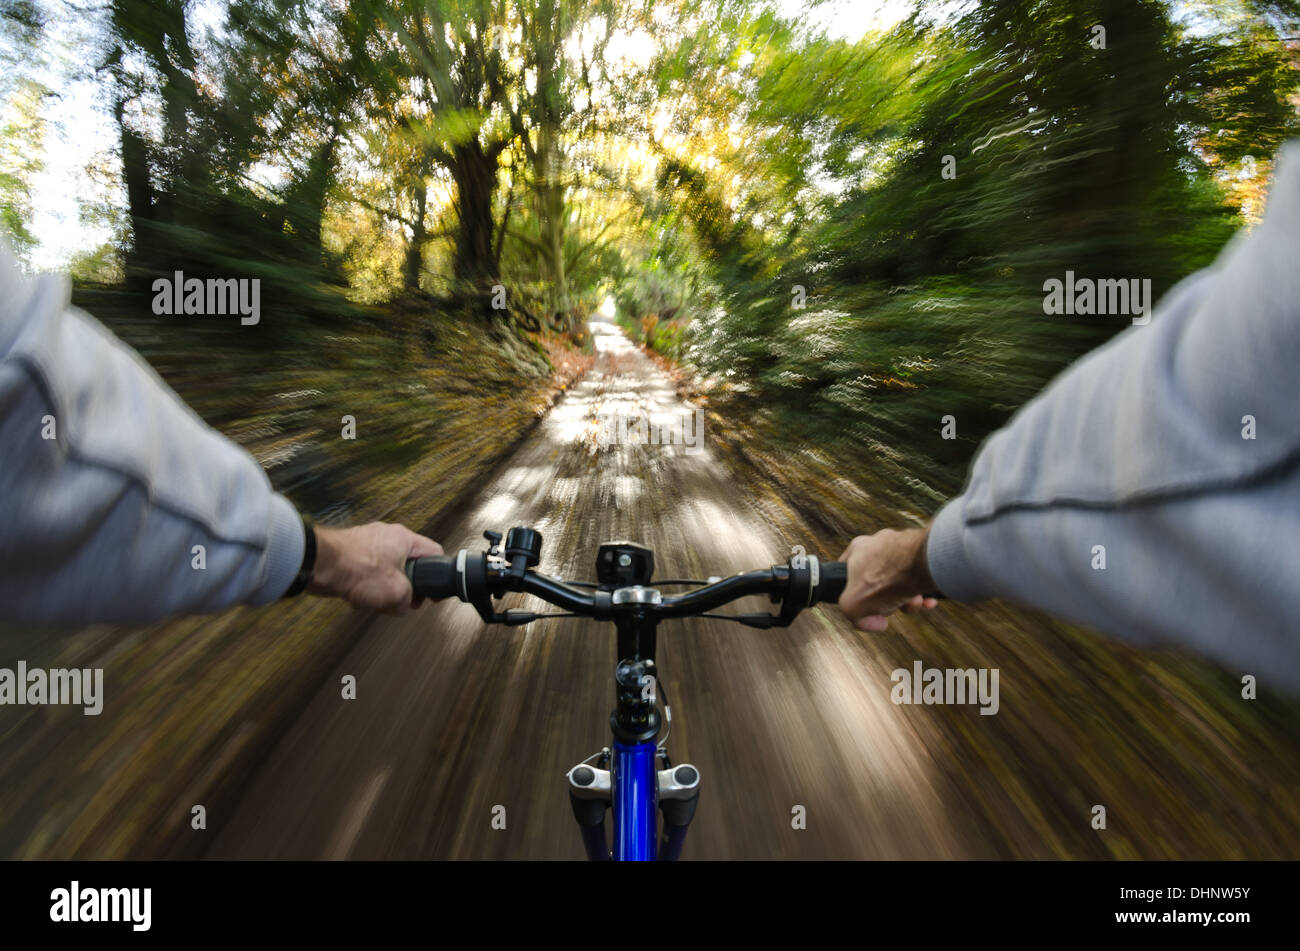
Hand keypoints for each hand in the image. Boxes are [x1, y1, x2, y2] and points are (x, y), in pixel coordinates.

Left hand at [307, 522, 442, 614]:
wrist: (319, 564)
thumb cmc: (357, 569)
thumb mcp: (396, 592)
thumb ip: (408, 601)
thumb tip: (404, 604)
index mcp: (405, 538)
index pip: (434, 553)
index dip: (439, 575)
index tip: (435, 591)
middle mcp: (387, 536)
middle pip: (409, 564)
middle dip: (407, 587)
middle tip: (404, 601)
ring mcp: (367, 542)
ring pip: (386, 570)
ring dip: (384, 588)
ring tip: (376, 601)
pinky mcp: (350, 552)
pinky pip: (367, 572)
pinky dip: (365, 586)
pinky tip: (358, 597)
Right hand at [838, 526, 938, 632]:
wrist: (922, 565)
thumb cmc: (884, 580)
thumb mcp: (851, 606)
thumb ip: (853, 616)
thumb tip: (878, 622)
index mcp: (857, 549)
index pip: (848, 576)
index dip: (853, 597)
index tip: (864, 609)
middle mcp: (878, 544)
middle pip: (877, 583)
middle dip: (887, 603)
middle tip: (893, 609)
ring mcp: (901, 547)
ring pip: (900, 582)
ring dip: (907, 600)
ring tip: (915, 603)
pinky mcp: (923, 552)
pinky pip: (918, 576)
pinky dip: (922, 590)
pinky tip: (928, 601)